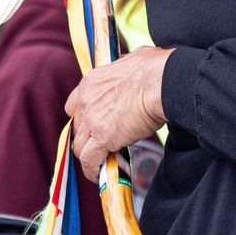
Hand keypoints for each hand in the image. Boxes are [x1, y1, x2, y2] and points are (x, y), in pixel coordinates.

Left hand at [65, 46, 171, 183]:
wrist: (161, 82)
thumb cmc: (155, 68)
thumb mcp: (134, 59)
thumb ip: (126, 66)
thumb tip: (134, 65)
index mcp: (92, 82)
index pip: (74, 105)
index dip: (83, 116)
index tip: (93, 122)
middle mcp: (86, 101)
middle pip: (77, 128)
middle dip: (88, 136)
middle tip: (102, 142)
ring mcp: (92, 121)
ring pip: (80, 146)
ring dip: (91, 154)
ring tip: (103, 161)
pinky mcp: (102, 138)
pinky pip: (90, 161)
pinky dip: (93, 170)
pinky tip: (101, 175)